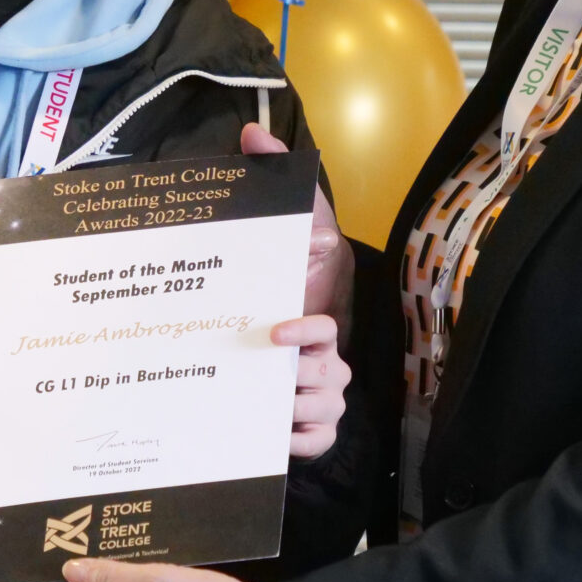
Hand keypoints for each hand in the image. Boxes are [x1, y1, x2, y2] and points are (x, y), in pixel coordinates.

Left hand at [242, 123, 352, 456]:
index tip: (275, 333)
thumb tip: (252, 135)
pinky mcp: (314, 435)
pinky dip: (293, 445)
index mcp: (320, 320)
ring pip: (314, 414)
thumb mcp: (284, 240)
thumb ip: (276, 186)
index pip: (325, 330)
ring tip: (261, 403)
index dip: (307, 333)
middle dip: (292, 380)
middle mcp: (330, 361)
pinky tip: (271, 437)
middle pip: (320, 378)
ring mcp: (325, 400)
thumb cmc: (282, 291)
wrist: (268, 361)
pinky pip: (310, 447)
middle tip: (265, 374)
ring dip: (285, 412)